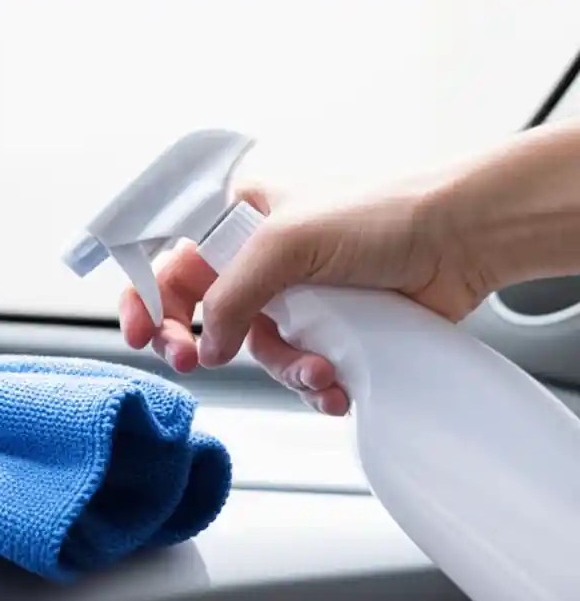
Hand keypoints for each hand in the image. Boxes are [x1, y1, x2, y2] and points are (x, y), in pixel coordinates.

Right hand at [117, 182, 492, 415]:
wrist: (462, 240)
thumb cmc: (381, 214)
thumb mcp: (285, 241)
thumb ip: (230, 294)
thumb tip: (208, 345)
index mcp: (237, 219)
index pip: (169, 260)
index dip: (145, 297)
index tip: (139, 333)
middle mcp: (259, 259)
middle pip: (202, 315)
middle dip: (199, 344)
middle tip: (193, 362)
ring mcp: (294, 298)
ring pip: (256, 352)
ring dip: (284, 369)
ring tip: (319, 370)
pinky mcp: (329, 331)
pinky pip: (299, 371)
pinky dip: (315, 385)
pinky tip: (337, 385)